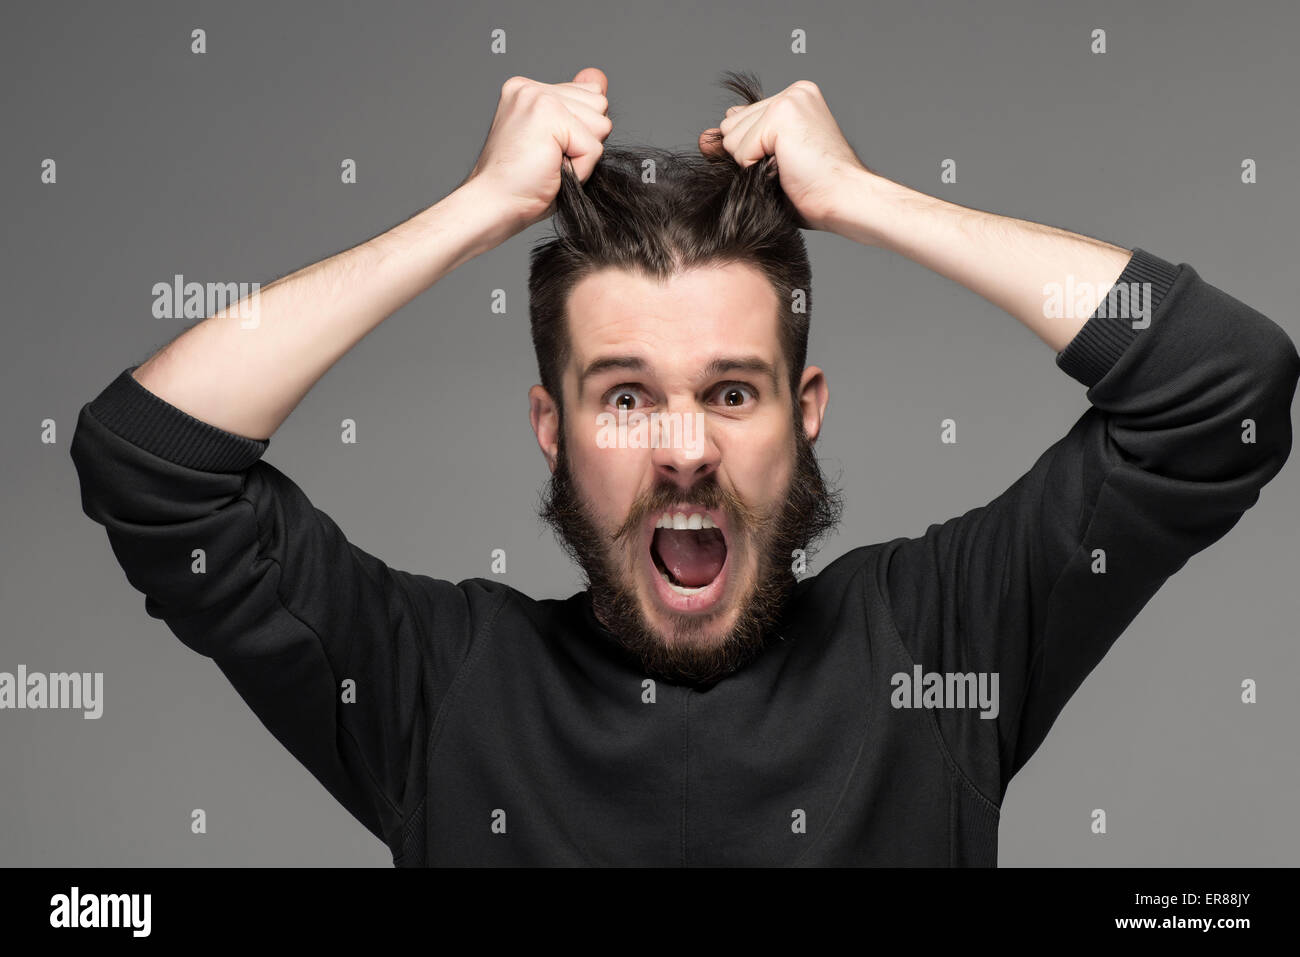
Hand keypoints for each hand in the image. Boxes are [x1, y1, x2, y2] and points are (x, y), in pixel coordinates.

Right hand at [463, 67, 612, 230]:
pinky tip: (551, 172)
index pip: (590, 93)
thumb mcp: (559, 142)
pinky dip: (581, 169)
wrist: (494, 205)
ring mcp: (537, 97)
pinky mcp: (547, 114)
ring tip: (550, 166)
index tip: (549, 150)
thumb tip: (599, 76)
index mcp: (530, 90)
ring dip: (583, 156)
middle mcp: (531, 88)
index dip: (582, 131)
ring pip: (600, 124)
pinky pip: (593, 147)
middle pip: (599, 104)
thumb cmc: (522, 184)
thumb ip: (580, 107)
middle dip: (585, 141)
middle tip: (549, 160)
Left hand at [699, 79, 867, 231]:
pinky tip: (787, 168)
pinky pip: (740, 150)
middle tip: (789, 167)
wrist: (844, 199)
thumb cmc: (815, 189)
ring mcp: (788, 100)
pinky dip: (755, 168)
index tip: (786, 162)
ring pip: (732, 138)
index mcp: (796, 98)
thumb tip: (705, 136)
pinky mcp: (780, 115)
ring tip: (789, 168)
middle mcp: (793, 92)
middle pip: (731, 126)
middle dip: (749, 156)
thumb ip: (739, 143)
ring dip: (753, 163)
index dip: (750, 150)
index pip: (741, 121)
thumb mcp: (769, 162)